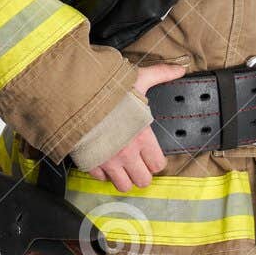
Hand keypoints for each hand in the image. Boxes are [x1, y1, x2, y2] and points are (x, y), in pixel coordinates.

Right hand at [87, 62, 184, 191]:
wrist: (74, 94)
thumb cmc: (107, 89)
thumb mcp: (137, 79)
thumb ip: (160, 74)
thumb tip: (181, 68)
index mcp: (142, 137)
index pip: (158, 164)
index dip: (155, 160)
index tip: (149, 153)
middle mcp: (127, 153)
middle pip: (143, 180)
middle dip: (141, 172)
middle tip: (136, 162)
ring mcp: (108, 161)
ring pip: (124, 186)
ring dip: (123, 177)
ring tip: (121, 165)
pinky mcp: (90, 162)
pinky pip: (100, 178)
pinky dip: (102, 172)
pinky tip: (103, 159)